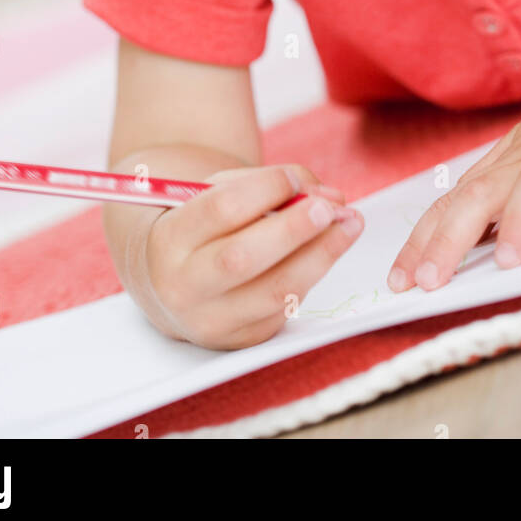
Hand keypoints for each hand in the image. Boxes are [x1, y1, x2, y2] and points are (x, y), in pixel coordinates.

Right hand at [132, 163, 363, 348]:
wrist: (170, 283)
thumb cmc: (201, 227)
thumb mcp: (217, 193)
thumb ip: (269, 184)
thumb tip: (330, 197)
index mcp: (170, 239)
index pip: (221, 210)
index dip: (265, 190)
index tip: (295, 180)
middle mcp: (184, 286)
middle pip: (244, 258)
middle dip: (294, 229)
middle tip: (331, 208)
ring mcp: (213, 320)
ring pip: (275, 291)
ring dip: (321, 255)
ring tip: (350, 225)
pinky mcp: (243, 339)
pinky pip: (286, 307)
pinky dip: (312, 274)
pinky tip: (327, 250)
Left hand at [386, 70, 520, 292]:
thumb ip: (501, 201)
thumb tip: (453, 246)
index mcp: (509, 163)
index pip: (456, 202)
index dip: (424, 240)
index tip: (400, 281)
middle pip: (482, 192)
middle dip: (449, 238)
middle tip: (429, 281)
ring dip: (519, 220)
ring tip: (508, 263)